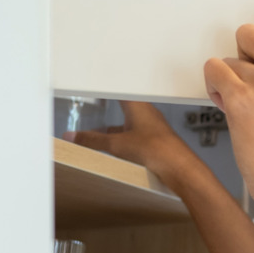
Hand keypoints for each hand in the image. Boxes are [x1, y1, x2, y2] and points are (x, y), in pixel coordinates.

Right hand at [67, 101, 211, 196]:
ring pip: (127, 125)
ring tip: (96, 136)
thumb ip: (93, 140)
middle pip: (122, 108)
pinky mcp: (154, 143)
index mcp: (138, 106)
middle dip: (107, 110)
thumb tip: (73, 136)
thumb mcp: (116, 144)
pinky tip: (114, 151)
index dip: (108, 87)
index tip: (97, 84)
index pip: (119, 91)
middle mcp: (146, 114)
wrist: (180, 168)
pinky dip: (122, 142)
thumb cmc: (157, 150)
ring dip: (113, 130)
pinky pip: (134, 138)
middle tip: (94, 106)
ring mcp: (151, 128)